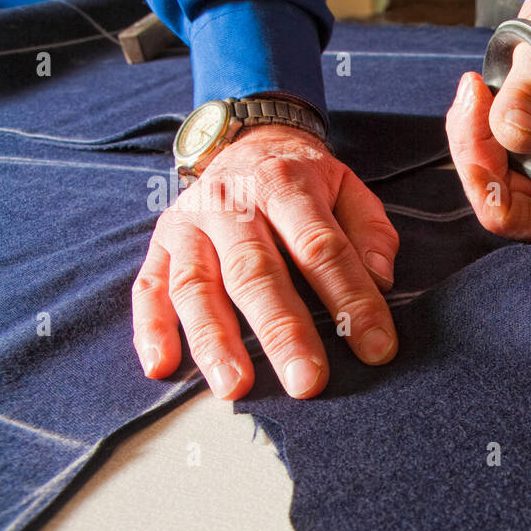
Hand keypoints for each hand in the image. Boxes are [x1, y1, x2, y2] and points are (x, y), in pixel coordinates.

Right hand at [132, 125, 399, 398]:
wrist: (246, 143)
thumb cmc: (305, 181)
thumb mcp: (349, 188)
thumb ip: (371, 232)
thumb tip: (381, 281)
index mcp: (285, 185)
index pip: (321, 248)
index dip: (351, 299)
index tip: (376, 348)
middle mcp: (229, 204)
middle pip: (256, 273)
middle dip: (283, 332)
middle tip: (307, 384)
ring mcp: (188, 224)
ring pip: (196, 286)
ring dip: (214, 340)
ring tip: (235, 388)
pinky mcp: (160, 244)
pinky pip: (148, 288)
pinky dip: (151, 329)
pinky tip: (162, 367)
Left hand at [447, 0, 530, 240]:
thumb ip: (530, 94)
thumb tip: (513, 135)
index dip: (498, 200)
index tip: (478, 149)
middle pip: (511, 204)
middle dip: (477, 161)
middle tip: (471, 103)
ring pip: (497, 182)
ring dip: (472, 141)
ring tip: (476, 91)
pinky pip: (495, 156)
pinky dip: (475, 129)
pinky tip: (479, 94)